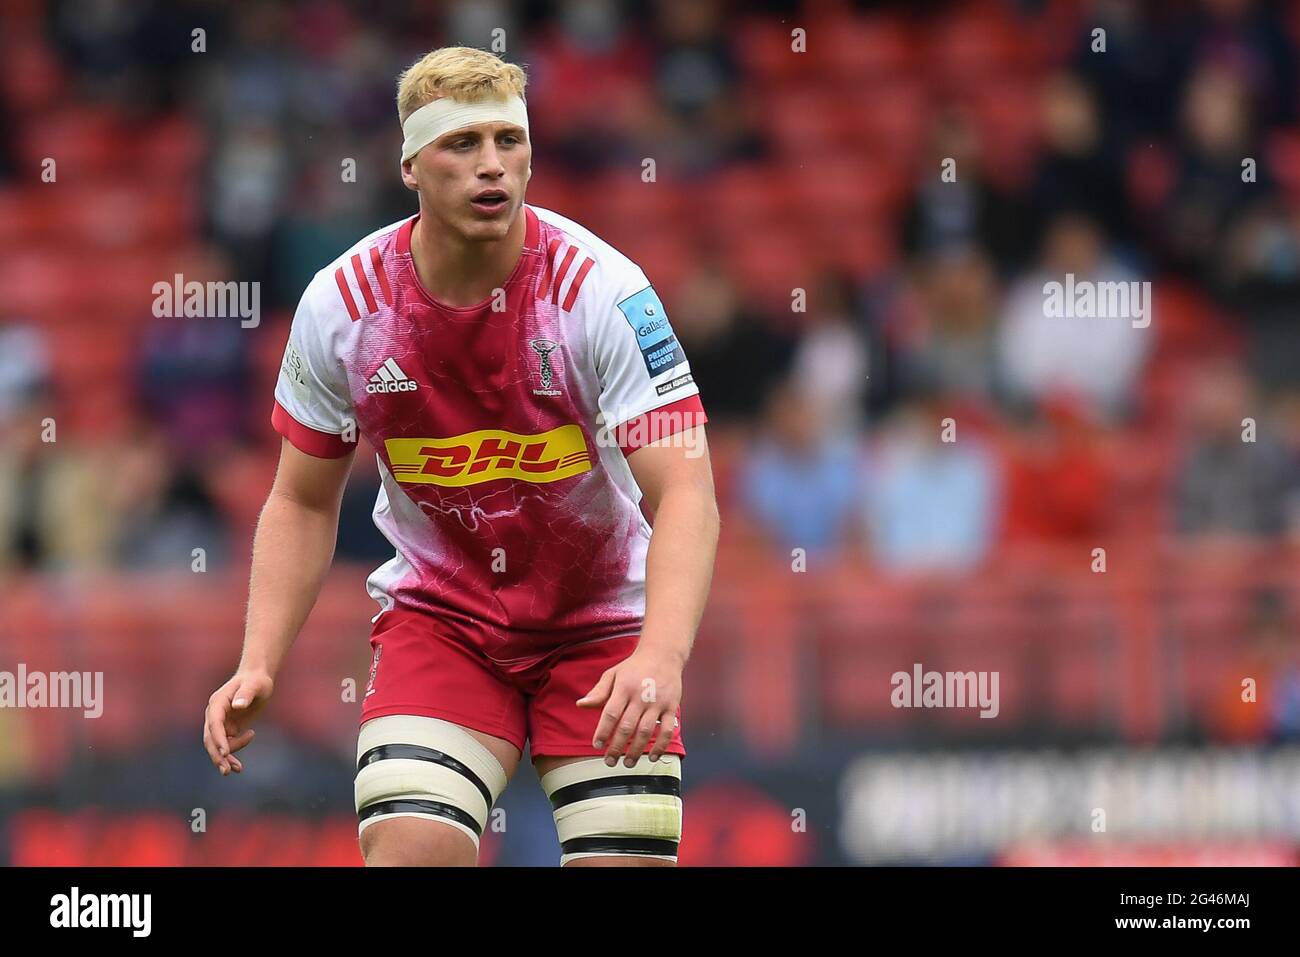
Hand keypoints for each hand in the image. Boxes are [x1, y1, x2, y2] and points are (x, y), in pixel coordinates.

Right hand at [203, 670, 272, 775]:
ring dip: (224, 759)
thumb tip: (238, 705)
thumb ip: (247, 693)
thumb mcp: (256, 685)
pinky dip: (231, 756)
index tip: (225, 752)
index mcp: (217, 703)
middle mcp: (214, 714)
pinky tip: (239, 766)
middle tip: (226, 770)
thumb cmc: (257, 680)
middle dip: (217, 755)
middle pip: (210, 738)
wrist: (257, 680)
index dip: (218, 738)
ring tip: (237, 769)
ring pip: (217, 745)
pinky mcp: (227, 729)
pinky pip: (226, 746)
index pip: (214, 723)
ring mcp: (220, 723)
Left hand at [577, 646, 682, 766]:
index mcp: (623, 687)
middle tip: (609, 762)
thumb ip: (598, 692)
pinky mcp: (672, 707)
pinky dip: (660, 746)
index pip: (610, 713)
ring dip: (636, 750)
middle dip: (617, 747)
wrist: (663, 654)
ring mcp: (658, 702)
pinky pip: (667, 730)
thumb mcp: (613, 674)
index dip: (603, 731)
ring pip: (646, 731)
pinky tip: (651, 757)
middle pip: (627, 726)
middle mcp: (640, 696)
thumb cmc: (634, 667)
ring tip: (627, 763)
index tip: (597, 745)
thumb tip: (580, 705)